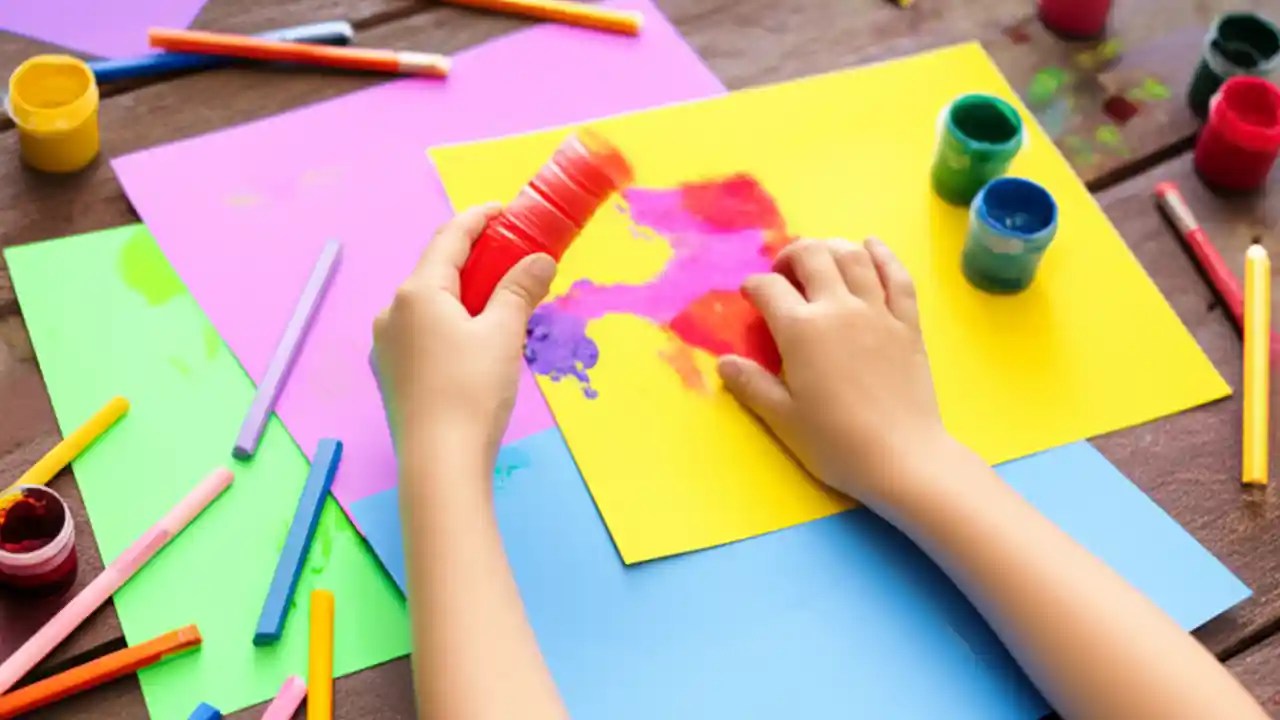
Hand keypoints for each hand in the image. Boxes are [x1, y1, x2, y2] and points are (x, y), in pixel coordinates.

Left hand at [373, 204, 556, 470]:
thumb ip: (520, 290)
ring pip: (428, 304)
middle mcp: (392, 311)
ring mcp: (386, 345)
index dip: (479, 219)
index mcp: (417, 292)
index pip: (449, 238)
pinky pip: (422, 333)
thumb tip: (539, 259)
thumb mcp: (504, 334)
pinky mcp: (390, 375)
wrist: (439, 464)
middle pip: (436, 270)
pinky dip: (449, 323)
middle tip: (511, 256)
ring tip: (498, 302)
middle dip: (474, 259)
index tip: (505, 210)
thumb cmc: (472, 392)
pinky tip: (473, 341)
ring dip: (462, 294)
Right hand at [717, 238, 948, 510]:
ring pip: (854, 257)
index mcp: (801, 331)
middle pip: (812, 256)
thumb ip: (752, 384)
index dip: (753, 286)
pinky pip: (897, 276)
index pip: (769, 288)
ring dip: (832, 248)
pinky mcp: (907, 323)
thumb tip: (724, 362)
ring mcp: (877, 312)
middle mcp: (838, 309)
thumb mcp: (783, 419)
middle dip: (791, 256)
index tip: (750, 296)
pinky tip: (871, 246)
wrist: (902, 457)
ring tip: (821, 258)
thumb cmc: (836, 442)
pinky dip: (882, 256)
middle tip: (783, 273)